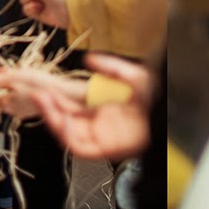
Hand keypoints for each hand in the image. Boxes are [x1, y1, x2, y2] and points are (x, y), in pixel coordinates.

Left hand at [0, 67, 87, 119]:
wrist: (62, 94)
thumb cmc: (39, 84)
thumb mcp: (17, 77)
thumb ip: (0, 79)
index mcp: (6, 104)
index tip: (0, 70)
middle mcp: (12, 111)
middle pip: (2, 94)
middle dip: (5, 81)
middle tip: (12, 70)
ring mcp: (23, 112)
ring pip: (13, 95)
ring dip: (15, 84)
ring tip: (23, 74)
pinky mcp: (32, 110)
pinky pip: (22, 99)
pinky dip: (24, 90)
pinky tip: (32, 83)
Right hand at [26, 53, 153, 160]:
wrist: (172, 111)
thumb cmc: (158, 96)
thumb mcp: (132, 75)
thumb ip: (110, 66)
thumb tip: (89, 59)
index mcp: (103, 108)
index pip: (70, 105)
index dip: (54, 97)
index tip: (41, 86)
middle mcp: (100, 124)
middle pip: (65, 119)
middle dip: (47, 107)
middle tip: (36, 93)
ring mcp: (102, 137)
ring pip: (68, 134)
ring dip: (53, 118)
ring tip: (43, 101)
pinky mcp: (107, 149)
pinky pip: (80, 146)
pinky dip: (68, 134)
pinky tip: (62, 118)